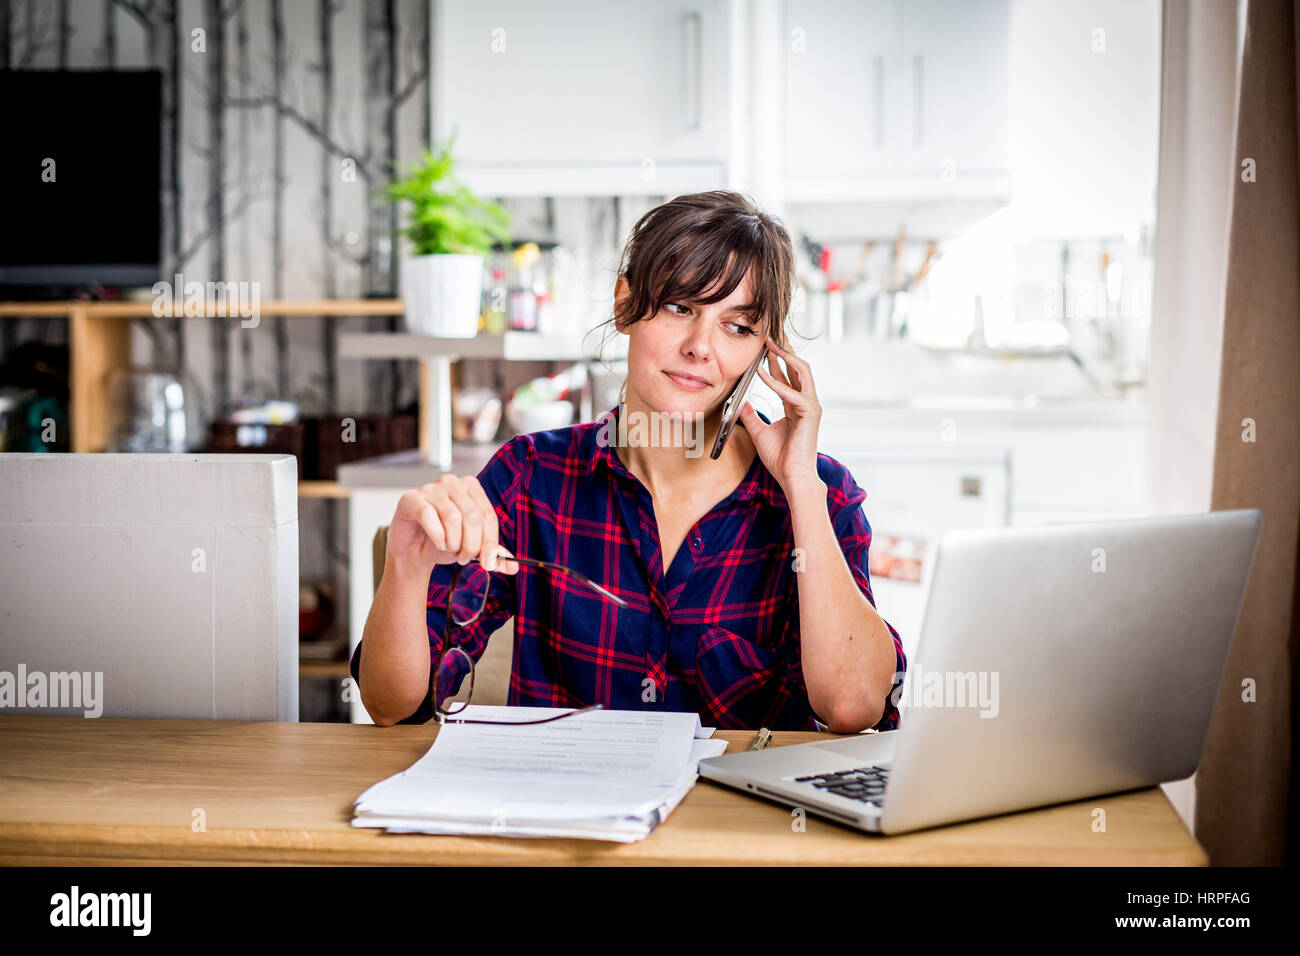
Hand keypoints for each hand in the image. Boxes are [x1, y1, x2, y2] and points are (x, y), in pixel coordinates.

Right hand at [386, 474, 518, 586]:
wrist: (413, 551)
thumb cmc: (443, 542)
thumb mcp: (472, 548)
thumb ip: (493, 554)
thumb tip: (514, 567)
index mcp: (471, 487)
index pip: (488, 516)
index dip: (490, 542)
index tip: (488, 563)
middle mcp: (452, 482)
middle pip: (473, 516)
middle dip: (471, 545)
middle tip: (464, 558)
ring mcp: (430, 488)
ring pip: (453, 518)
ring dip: (453, 543)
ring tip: (450, 550)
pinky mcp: (411, 498)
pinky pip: (429, 516)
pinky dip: (437, 536)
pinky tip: (437, 543)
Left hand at [738, 338, 822, 491]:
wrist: (791, 476)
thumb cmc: (780, 459)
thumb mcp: (759, 432)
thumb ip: (751, 415)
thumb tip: (740, 403)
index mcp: (796, 406)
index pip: (787, 375)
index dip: (777, 359)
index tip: (765, 345)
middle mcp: (806, 403)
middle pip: (798, 367)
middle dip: (785, 349)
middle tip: (771, 333)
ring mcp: (811, 407)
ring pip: (802, 372)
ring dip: (785, 356)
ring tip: (770, 344)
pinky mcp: (810, 413)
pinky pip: (792, 393)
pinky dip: (776, 382)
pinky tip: (761, 373)